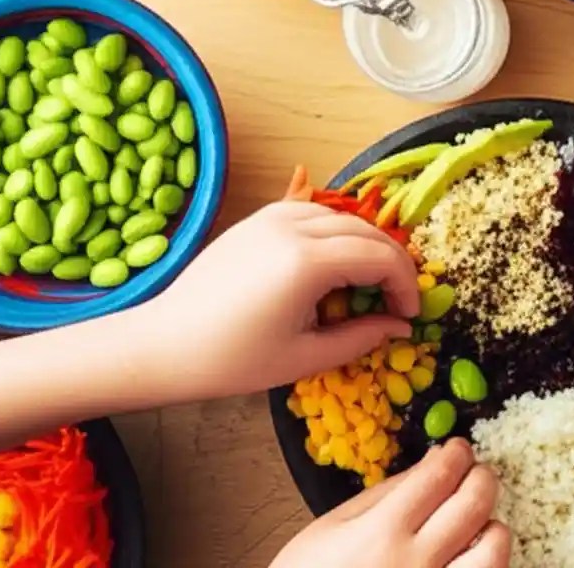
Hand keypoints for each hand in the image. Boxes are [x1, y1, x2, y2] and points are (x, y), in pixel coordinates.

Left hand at [145, 200, 420, 398]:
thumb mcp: (305, 357)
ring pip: (344, 218)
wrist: (164, 344)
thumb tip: (399, 327)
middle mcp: (293, 227)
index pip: (381, 258)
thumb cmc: (232, 360)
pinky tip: (334, 267)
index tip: (409, 316)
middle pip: (368, 232)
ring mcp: (273, 217)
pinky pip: (314, 214)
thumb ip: (361, 336)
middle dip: (392, 264)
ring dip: (366, 246)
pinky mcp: (259, 219)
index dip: (405, 285)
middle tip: (397, 302)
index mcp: (306, 262)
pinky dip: (337, 235)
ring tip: (368, 285)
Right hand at [270, 439, 509, 567]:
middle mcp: (416, 563)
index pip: (438, 476)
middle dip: (483, 477)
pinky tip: (472, 553)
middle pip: (474, 504)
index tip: (458, 448)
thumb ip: (386, 492)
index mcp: (382, 533)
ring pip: (495, 550)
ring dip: (493, 525)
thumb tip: (434, 460)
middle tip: (476, 472)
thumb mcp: (332, 527)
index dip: (457, 454)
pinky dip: (487, 561)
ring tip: (479, 520)